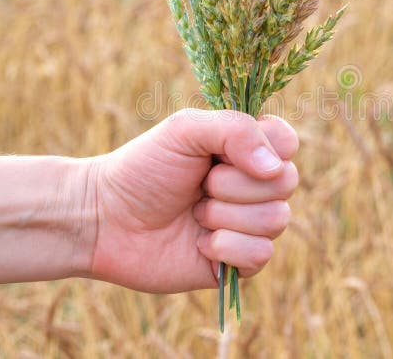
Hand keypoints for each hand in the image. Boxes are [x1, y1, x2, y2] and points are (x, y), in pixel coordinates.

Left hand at [85, 109, 298, 292]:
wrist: (105, 220)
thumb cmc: (143, 169)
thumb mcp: (184, 130)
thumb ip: (235, 131)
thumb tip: (275, 167)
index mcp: (245, 149)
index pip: (287, 143)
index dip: (266, 148)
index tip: (226, 152)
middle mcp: (253, 185)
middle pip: (287, 182)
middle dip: (235, 184)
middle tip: (200, 184)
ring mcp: (249, 224)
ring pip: (277, 219)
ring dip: (225, 216)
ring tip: (194, 213)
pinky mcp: (240, 262)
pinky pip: (262, 254)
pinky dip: (225, 247)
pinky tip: (198, 243)